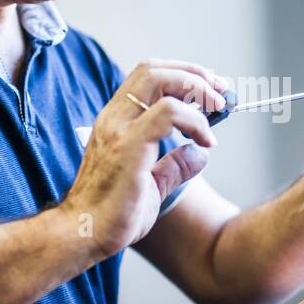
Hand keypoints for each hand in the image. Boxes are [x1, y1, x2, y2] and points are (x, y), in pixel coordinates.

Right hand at [62, 59, 228, 257]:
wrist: (83, 235)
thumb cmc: (112, 215)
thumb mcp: (152, 185)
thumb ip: (174, 166)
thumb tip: (200, 153)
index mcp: (116, 122)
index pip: (148, 77)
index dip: (183, 75)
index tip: (210, 88)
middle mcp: (114, 118)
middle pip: (154, 68)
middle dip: (193, 73)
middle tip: (220, 90)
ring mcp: (119, 129)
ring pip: (159, 80)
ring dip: (196, 88)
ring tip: (218, 107)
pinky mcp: (128, 146)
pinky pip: (168, 113)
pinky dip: (194, 120)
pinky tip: (206, 141)